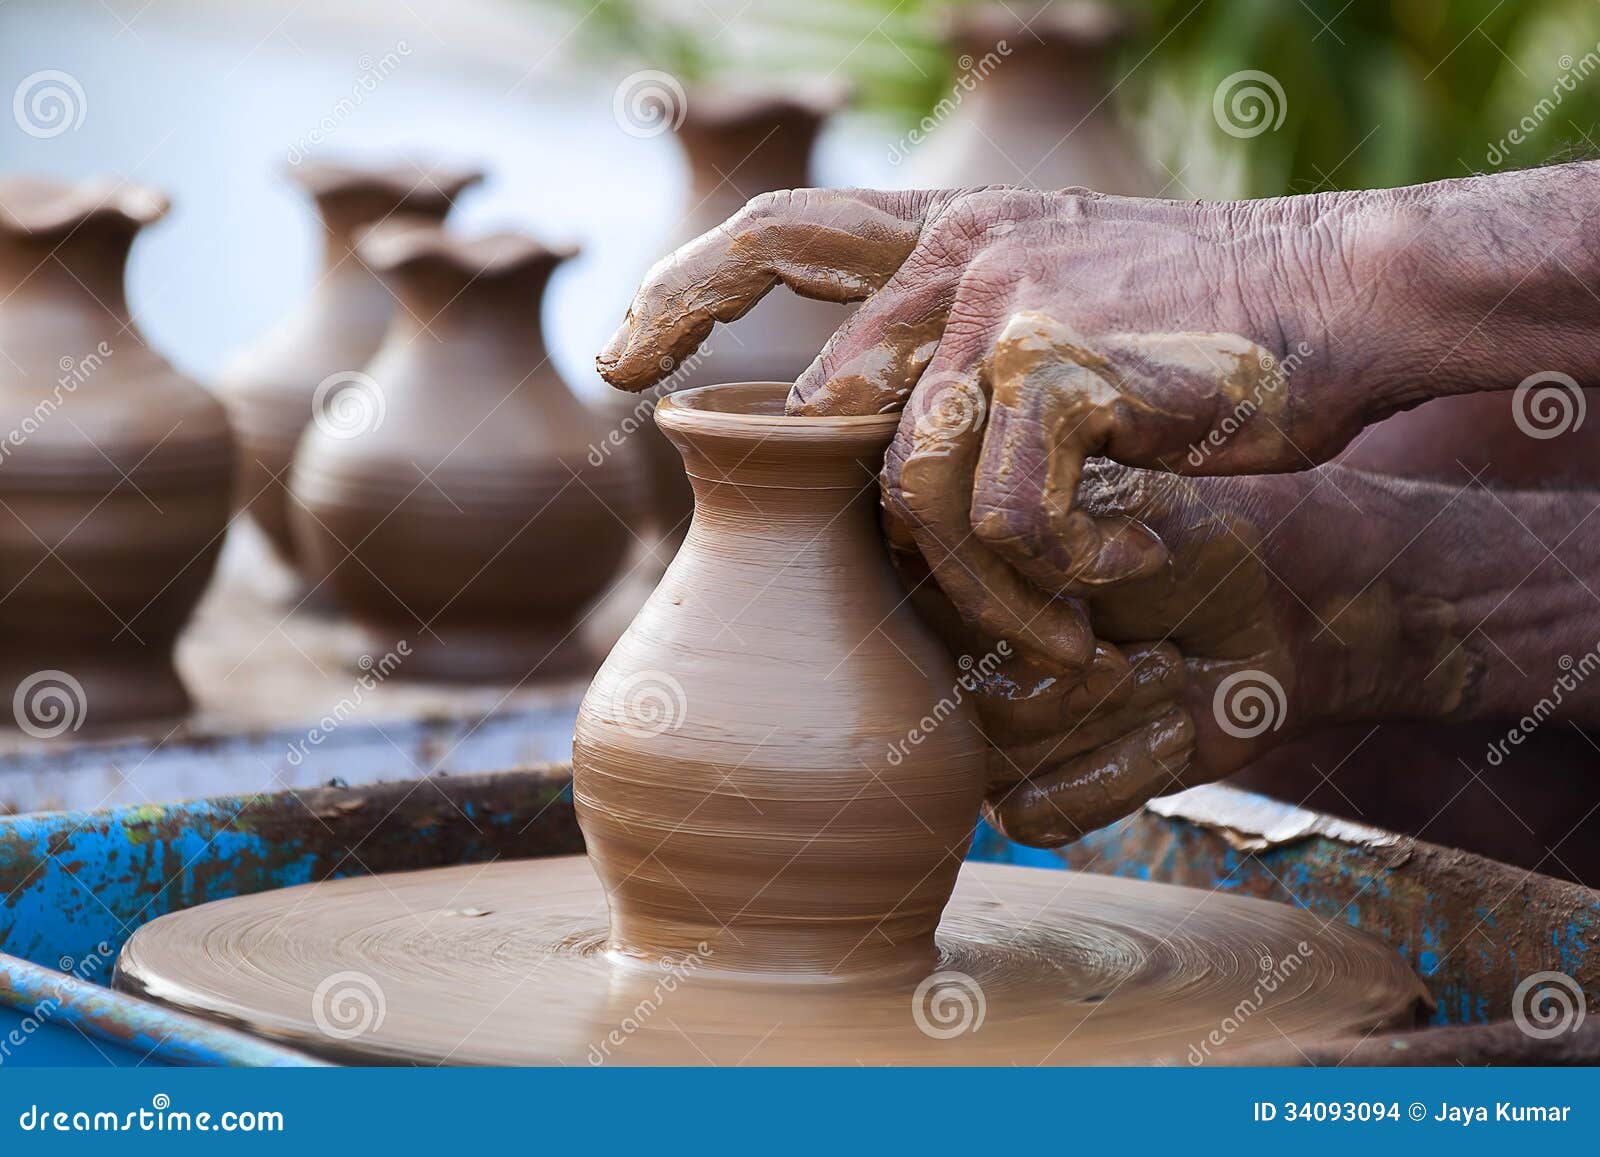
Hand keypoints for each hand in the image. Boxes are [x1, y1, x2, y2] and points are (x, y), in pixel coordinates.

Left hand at [599, 185, 1418, 668]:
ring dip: (980, 587)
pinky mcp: (1054, 364)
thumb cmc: (1213, 330)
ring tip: (1052, 628)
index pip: (779, 232)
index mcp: (951, 232)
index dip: (685, 292)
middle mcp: (956, 254)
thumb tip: (861, 446)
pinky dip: (1049, 575)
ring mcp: (999, 303)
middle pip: (829, 415)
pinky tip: (1108, 574)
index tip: (618, 362)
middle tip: (908, 603)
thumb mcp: (1069, 313)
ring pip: (912, 492)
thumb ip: (964, 356)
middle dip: (836, 523)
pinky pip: (1001, 519)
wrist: (1349, 296)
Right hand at [944, 462, 1473, 845]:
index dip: (1002, 617)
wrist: (1284, 606)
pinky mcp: (1024, 788)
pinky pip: (1031, 815)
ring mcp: (976, 721)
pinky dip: (1121, 775)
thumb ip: (1013, 542)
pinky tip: (1175, 728)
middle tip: (1133, 648)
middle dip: (1065, 678)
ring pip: (989, 758)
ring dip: (1106, 717)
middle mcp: (940, 645)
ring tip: (1168, 668)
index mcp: (934, 559)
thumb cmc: (1193, 536)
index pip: (910, 613)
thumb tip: (972, 620)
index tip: (1090, 604)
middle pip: (945, 694)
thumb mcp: (1105, 509)